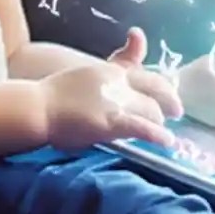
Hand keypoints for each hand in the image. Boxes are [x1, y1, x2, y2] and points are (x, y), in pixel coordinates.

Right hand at [38, 33, 180, 149]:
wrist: (38, 107)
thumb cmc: (54, 96)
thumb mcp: (84, 77)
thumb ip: (105, 76)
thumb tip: (120, 79)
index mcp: (110, 71)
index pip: (145, 73)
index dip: (163, 84)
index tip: (171, 91)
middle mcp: (118, 82)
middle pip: (155, 90)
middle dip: (169, 102)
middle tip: (176, 112)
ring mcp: (116, 101)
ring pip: (152, 110)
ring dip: (160, 122)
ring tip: (166, 133)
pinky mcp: (112, 121)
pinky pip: (143, 128)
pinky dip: (159, 135)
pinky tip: (168, 142)